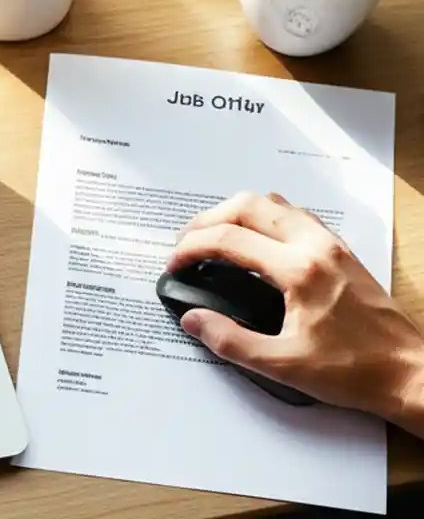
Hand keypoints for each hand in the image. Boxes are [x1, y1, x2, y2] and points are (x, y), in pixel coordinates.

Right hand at [169, 192, 423, 433]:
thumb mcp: (282, 364)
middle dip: (206, 220)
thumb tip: (194, 320)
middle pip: (247, 205)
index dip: (191, 248)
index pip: (228, 239)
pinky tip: (255, 242)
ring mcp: (331, 245)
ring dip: (236, 213)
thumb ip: (229, 340)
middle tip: (186, 244)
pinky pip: (295, 214)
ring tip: (214, 237)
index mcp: (298, 270)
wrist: (410, 373)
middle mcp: (315, 246)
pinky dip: (264, 217)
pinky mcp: (341, 252)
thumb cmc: (356, 371)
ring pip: (272, 203)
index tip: (176, 264)